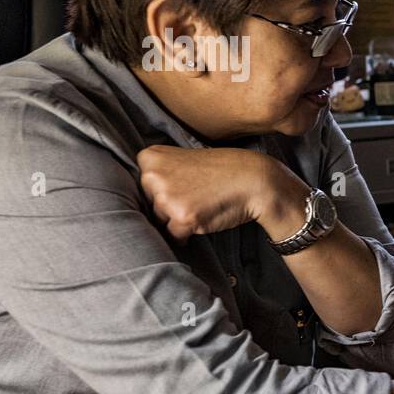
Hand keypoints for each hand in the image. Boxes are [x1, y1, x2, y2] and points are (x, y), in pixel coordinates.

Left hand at [136, 145, 303, 242]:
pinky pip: (174, 236)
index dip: (160, 189)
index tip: (179, 185)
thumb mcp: (184, 160)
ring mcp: (167, 199)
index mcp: (150, 157)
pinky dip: (187, 233)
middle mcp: (153, 177)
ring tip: (202, 204)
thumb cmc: (222, 170)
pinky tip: (203, 218)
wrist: (254, 179)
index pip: (140, 185)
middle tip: (195, 195)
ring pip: (160, 221)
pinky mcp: (183, 218)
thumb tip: (139, 202)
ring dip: (178, 219)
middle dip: (167, 206)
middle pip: (148, 204)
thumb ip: (160, 173)